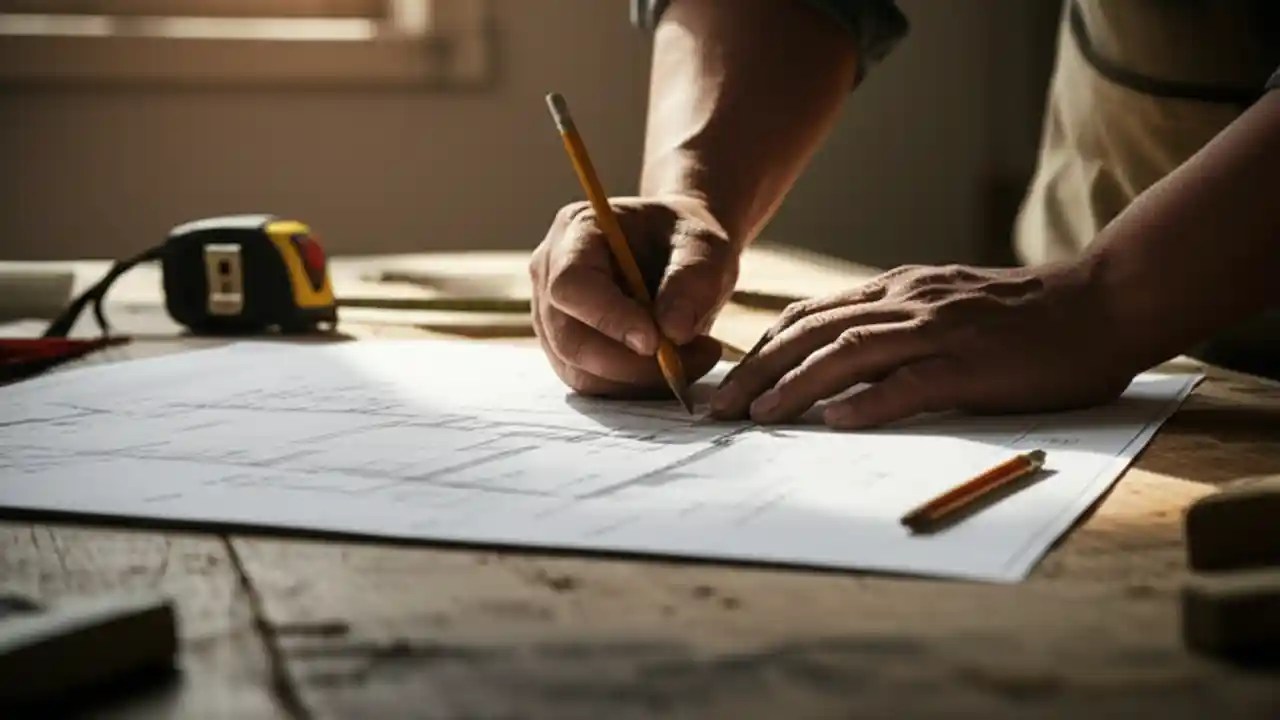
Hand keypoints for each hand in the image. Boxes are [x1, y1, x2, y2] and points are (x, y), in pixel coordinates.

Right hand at [530, 196, 737, 396]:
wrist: (679, 249)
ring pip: (580, 371)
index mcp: (576, 231)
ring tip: (697, 357)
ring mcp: (552, 315)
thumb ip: (692, 280)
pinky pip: (593, 383)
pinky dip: (637, 386)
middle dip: (630, 363)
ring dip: (640, 379)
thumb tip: (673, 332)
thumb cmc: (686, 237)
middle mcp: (550, 274)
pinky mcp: (567, 349)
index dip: (608, 318)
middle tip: (696, 356)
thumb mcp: (704, 245)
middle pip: (569, 338)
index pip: (572, 284)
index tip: (656, 341)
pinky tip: (677, 367)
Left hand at [710, 262, 1137, 427]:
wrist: (1103, 301)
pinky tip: (835, 423)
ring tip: (757, 416)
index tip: (731, 378)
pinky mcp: (973, 365)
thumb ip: (897, 324)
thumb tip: (843, 367)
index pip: (813, 315)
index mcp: (900, 290)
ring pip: (847, 354)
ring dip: (794, 386)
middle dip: (758, 369)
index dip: (764, 346)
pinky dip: (869, 404)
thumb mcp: (948, 304)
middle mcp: (909, 303)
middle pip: (813, 333)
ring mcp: (940, 331)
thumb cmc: (1026, 316)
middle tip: (719, 406)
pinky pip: (910, 383)